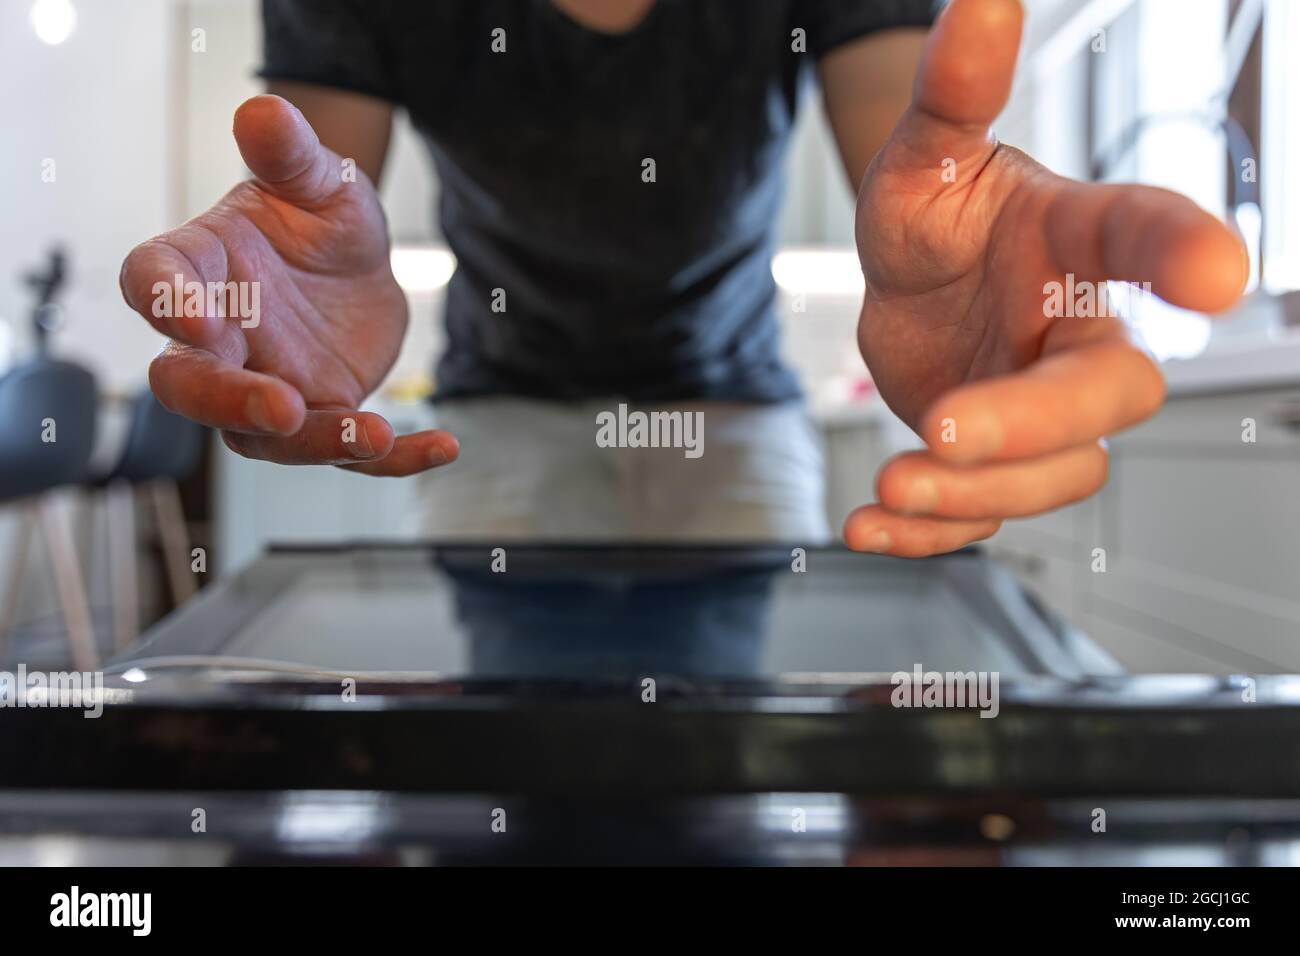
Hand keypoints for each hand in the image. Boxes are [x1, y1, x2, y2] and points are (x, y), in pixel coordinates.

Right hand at [120, 95, 457, 475]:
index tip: (185, 316)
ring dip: (315, 441)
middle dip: (230, 401)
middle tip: (280, 407)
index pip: (152, 284)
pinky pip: (346, 451)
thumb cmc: (314, 217)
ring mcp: (263, 386)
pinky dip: (395, 459)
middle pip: (192, 386)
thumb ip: (289, 154)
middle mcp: (215, 341)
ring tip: (374, 433)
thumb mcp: (315, 180)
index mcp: (194, 270)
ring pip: (264, 437)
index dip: (161, 302)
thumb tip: (264, 109)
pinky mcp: (318, 416)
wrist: (356, 262)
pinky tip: (444, 445)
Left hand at [847, 0, 1245, 556]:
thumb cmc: (939, 223)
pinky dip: (929, 534)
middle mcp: (1082, 334)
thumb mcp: (925, 158)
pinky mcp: (997, 466)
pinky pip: (983, 516)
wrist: (912, 293)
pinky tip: (868, 527)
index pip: (1147, 237)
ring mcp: (1043, 410)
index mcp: (1084, 243)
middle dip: (1036, 419)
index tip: (1220, 275)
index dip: (1185, 252)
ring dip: (974, 491)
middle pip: (1109, 392)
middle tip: (949, 427)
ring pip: (1051, 473)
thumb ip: (953, 91)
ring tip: (893, 486)